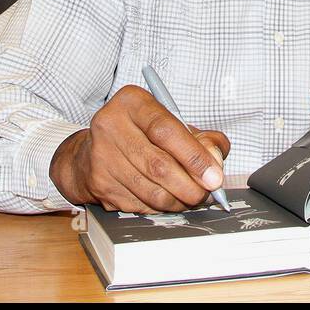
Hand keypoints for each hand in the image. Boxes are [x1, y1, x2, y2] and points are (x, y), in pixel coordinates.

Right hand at [49, 85, 230, 213]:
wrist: (94, 149)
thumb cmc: (142, 133)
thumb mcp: (173, 123)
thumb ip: (202, 139)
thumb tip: (215, 164)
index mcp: (132, 102)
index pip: (165, 130)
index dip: (193, 156)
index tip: (214, 176)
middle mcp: (110, 125)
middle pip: (158, 165)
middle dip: (190, 186)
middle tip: (207, 194)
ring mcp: (101, 156)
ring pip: (150, 190)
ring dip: (178, 201)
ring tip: (191, 198)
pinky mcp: (99, 183)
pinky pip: (139, 204)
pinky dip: (160, 208)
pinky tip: (168, 199)